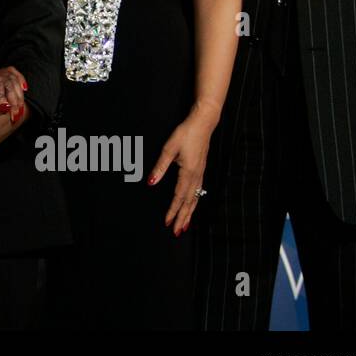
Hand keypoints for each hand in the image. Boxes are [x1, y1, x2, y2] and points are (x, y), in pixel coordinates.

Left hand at [148, 112, 216, 237]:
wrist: (204, 124)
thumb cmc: (186, 134)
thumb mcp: (169, 149)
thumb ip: (160, 167)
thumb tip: (151, 183)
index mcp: (188, 173)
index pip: (178, 197)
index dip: (173, 211)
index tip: (168, 223)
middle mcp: (196, 176)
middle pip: (189, 202)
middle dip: (183, 218)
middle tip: (177, 232)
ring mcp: (201, 174)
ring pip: (195, 198)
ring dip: (189, 212)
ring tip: (185, 225)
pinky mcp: (202, 170)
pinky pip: (198, 191)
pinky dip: (194, 202)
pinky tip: (192, 205)